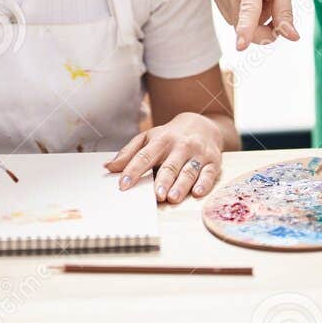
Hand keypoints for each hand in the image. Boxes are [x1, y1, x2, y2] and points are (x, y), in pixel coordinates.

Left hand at [106, 113, 223, 203]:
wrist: (202, 124)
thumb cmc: (170, 136)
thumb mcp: (148, 138)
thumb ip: (129, 153)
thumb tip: (108, 167)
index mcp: (160, 140)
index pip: (144, 156)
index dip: (133, 171)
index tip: (123, 185)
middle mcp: (180, 146)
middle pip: (170, 165)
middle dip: (163, 180)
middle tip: (157, 195)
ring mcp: (197, 154)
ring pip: (189, 171)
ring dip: (181, 185)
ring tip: (173, 198)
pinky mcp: (213, 161)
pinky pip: (209, 173)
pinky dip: (204, 183)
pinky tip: (197, 193)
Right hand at [210, 0, 298, 49]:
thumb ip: (285, 11)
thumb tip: (291, 37)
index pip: (249, 9)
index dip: (246, 29)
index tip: (241, 45)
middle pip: (245, 23)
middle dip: (262, 26)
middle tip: (274, 5)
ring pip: (236, 21)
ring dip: (252, 17)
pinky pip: (230, 13)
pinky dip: (242, 10)